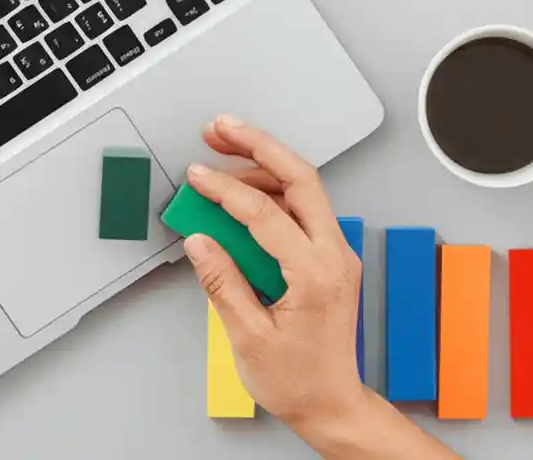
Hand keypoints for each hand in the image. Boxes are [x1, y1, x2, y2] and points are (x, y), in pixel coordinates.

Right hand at [186, 116, 457, 459]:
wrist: (332, 403)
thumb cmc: (298, 381)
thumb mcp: (249, 337)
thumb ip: (222, 283)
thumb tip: (199, 242)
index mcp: (316, 274)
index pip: (266, 214)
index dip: (225, 190)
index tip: (196, 177)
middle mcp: (335, 255)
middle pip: (301, 179)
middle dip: (259, 146)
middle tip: (221, 128)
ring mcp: (336, 253)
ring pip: (304, 189)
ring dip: (265, 164)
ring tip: (224, 152)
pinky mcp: (329, 258)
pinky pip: (303, 211)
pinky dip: (273, 191)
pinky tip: (242, 188)